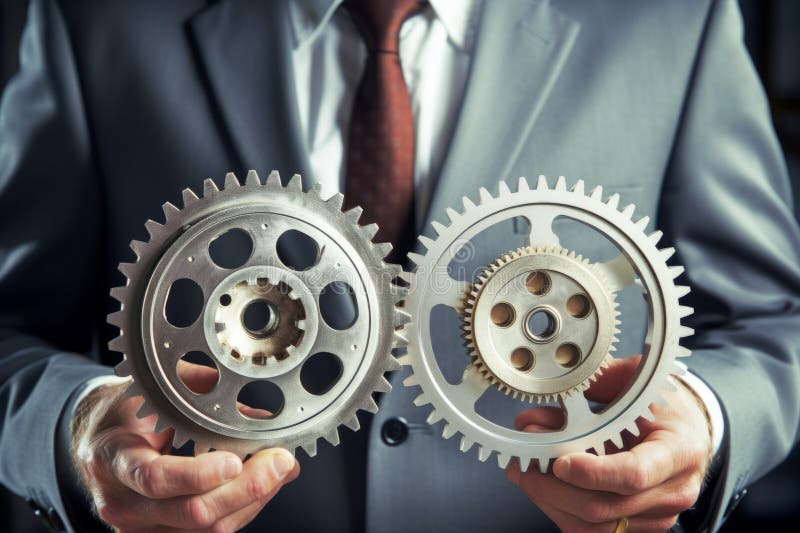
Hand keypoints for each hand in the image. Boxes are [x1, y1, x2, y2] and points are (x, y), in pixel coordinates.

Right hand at [72, 362, 299, 531]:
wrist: (96, 441)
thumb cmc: (126, 412)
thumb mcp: (155, 394)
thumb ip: (202, 396)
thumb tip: (258, 415)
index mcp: (115, 459)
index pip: (155, 479)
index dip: (200, 475)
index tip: (236, 460)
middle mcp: (123, 503)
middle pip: (190, 512)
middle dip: (246, 489)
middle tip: (281, 461)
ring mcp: (140, 528)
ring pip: (207, 530)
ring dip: (252, 500)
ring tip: (281, 470)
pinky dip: (243, 510)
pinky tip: (263, 486)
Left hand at [506, 356, 711, 531]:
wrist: (689, 431)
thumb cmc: (664, 405)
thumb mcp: (637, 382)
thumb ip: (591, 388)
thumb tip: (541, 409)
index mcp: (679, 450)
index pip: (635, 473)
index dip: (593, 472)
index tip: (560, 462)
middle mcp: (673, 491)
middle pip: (604, 505)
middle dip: (553, 485)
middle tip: (523, 459)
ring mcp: (657, 515)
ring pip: (593, 524)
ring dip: (549, 499)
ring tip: (523, 471)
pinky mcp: (638, 526)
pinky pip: (592, 530)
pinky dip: (560, 510)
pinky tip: (542, 486)